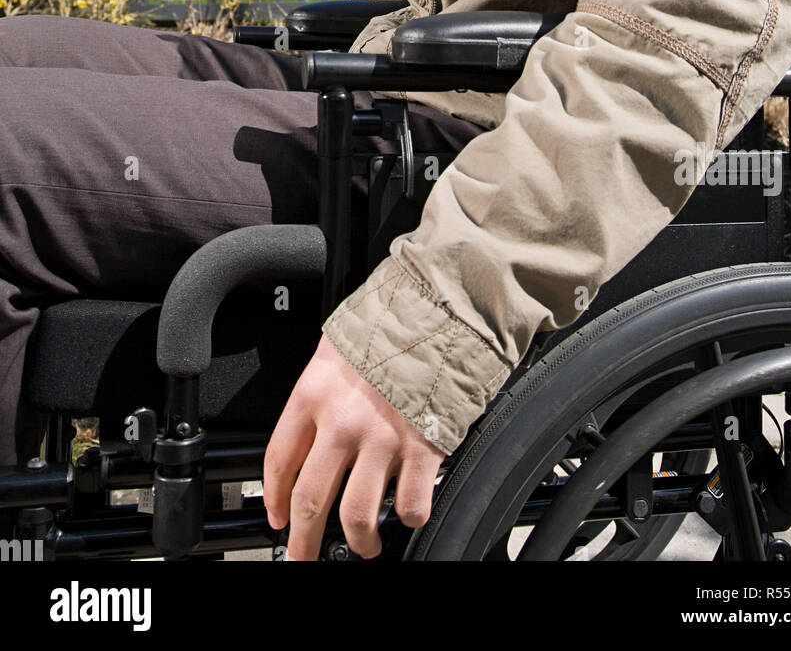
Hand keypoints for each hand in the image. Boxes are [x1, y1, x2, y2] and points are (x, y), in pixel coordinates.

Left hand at [263, 333, 445, 559]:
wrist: (440, 310)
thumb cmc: (389, 324)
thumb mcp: (335, 349)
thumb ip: (319, 395)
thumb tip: (307, 439)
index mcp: (313, 394)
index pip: (279, 461)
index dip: (274, 498)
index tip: (277, 516)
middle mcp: (342, 422)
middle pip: (309, 500)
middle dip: (302, 540)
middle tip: (302, 556)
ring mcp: (383, 439)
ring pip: (355, 516)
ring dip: (358, 541)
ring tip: (363, 546)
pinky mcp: (422, 448)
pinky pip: (410, 505)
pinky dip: (409, 519)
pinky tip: (407, 514)